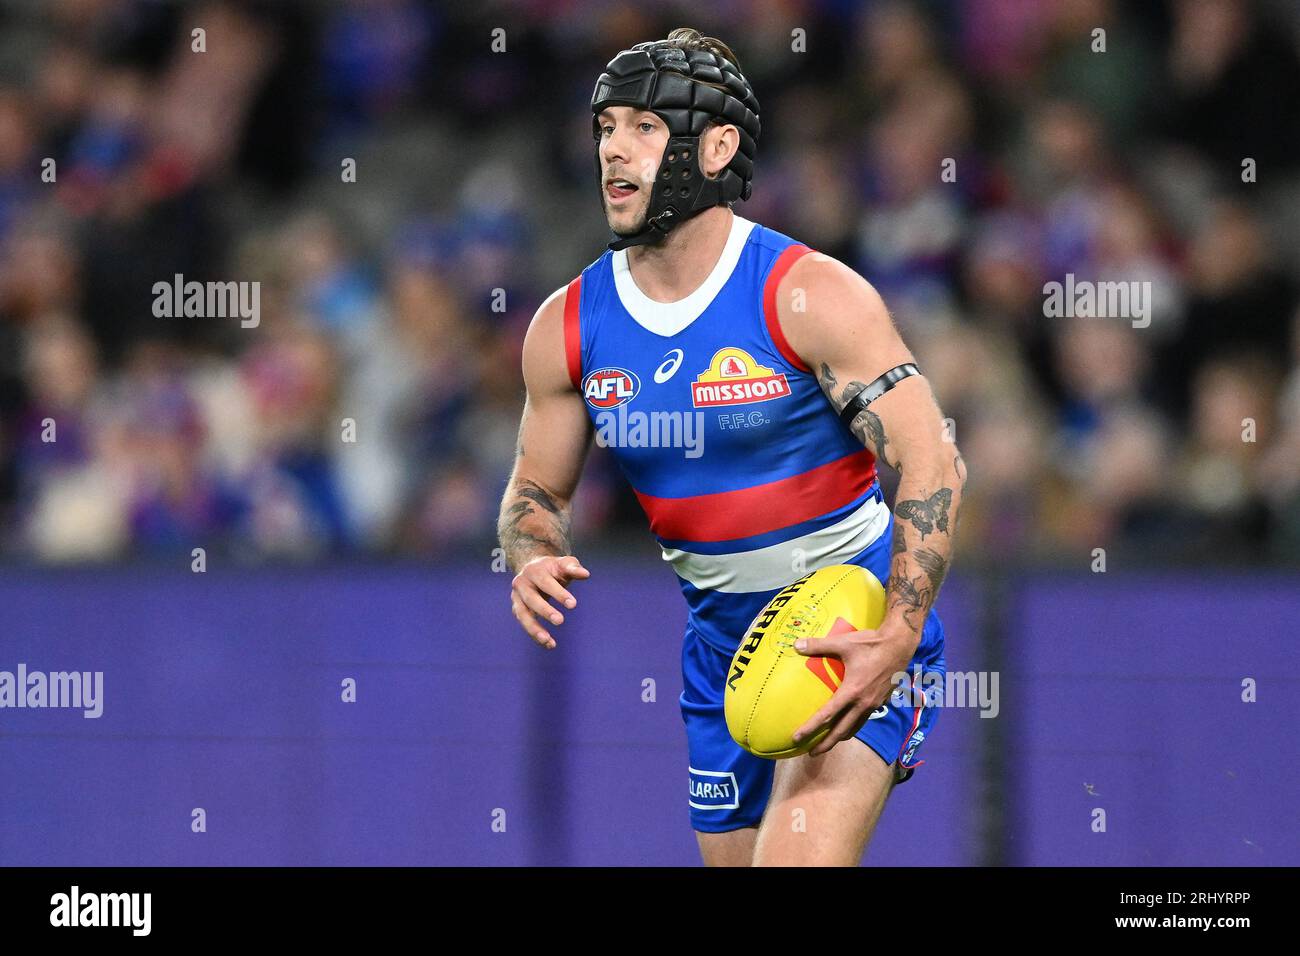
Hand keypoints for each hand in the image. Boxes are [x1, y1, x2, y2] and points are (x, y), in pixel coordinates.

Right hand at [510, 555, 589, 648]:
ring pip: (522, 614)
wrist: (533, 568)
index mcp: (534, 570)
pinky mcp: (517, 609)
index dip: (558, 593)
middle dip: (545, 611)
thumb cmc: (553, 568)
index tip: (573, 605)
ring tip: (547, 640)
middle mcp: (522, 583)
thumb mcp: (564, 563)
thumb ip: (574, 568)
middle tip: (560, 621)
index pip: (545, 582)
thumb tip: (586, 574)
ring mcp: (517, 597)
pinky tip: (549, 644)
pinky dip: (535, 635)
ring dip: (533, 628)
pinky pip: (525, 624)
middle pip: (531, 598)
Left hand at [790, 622, 918, 755]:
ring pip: (854, 728)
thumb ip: (818, 645)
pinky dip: (853, 726)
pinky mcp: (881, 701)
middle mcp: (863, 703)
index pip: (826, 716)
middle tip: (811, 753)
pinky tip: (847, 722)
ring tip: (828, 742)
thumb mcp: (843, 643)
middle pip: (841, 731)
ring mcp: (873, 704)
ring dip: (840, 737)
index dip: (810, 728)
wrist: (900, 645)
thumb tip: (796, 645)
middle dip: (825, 744)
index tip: (797, 738)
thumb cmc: (871, 643)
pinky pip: (863, 719)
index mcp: (851, 692)